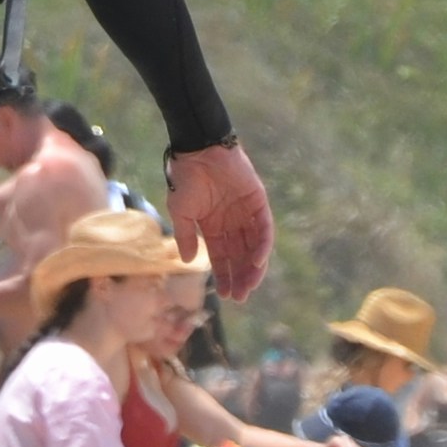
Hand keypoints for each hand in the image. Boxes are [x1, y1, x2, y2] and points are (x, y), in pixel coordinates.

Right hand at [164, 141, 271, 302]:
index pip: (223, 257)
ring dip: (253, 267)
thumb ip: (186, 236)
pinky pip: (264, 229)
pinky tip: (257, 262)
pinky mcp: (259, 203)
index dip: (226, 276)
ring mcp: (247, 214)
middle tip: (240, 296)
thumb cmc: (186, 178)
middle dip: (241, 277)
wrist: (199, 150)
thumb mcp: (181, 212)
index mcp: (214, 227)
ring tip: (250, 285)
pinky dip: (263, 246)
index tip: (228, 295)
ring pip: (254, 246)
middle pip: (241, 256)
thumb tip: (187, 261)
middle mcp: (232, 223)